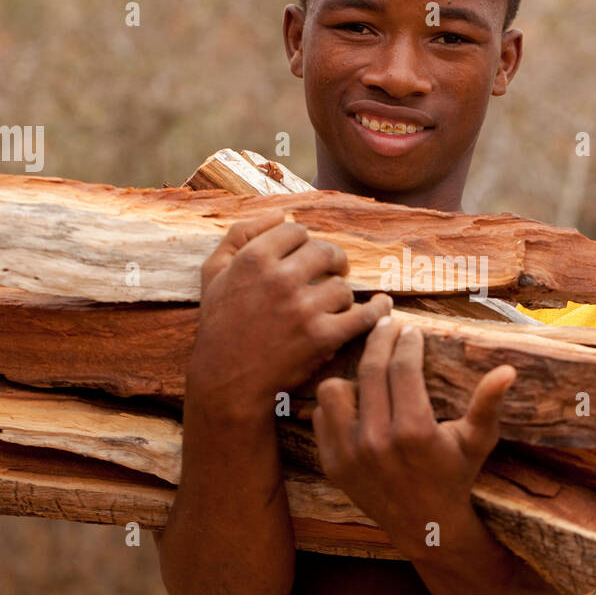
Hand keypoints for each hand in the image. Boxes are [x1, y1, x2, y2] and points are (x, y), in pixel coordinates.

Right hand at [188, 210, 391, 417]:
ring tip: (330, 306)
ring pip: (342, 286)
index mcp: (253, 258)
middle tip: (332, 271)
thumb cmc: (219, 326)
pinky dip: (377, 310)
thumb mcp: (213, 273)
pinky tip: (382, 306)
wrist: (226, 382)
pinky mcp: (322, 337)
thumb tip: (278, 212)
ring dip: (339, 295)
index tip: (303, 257)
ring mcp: (303, 308)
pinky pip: (363, 315)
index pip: (296, 230)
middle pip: (325, 252)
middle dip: (331, 261)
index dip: (302, 242)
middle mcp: (280, 278)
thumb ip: (240, 234)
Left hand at [311, 316, 516, 552]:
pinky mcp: (331, 463)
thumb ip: (488, 404)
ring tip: (370, 373)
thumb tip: (508, 369)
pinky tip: (358, 404)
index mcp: (414, 430)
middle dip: (380, 340)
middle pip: (370, 370)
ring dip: (351, 377)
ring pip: (333, 389)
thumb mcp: (477, 441)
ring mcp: (349, 453)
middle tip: (387, 326)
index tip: (411, 329)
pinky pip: (320, 416)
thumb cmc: (455, 475)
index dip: (407, 341)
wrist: (425, 525)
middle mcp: (376, 441)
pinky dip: (337, 407)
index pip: (403, 367)